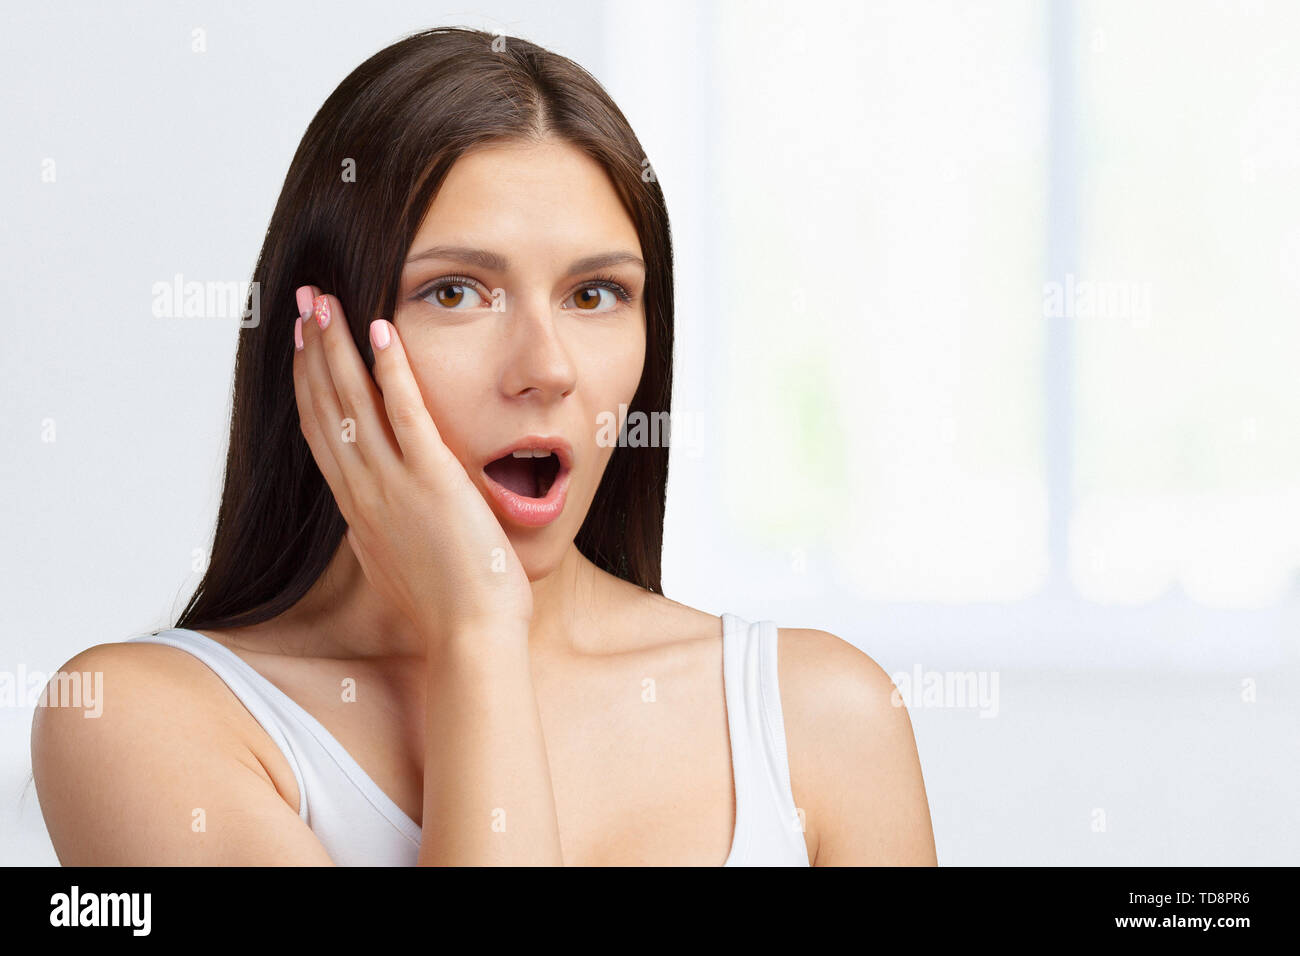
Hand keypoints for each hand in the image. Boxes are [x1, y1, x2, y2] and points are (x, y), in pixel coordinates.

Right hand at [290, 285, 532, 646]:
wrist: (469, 639)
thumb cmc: (449, 611)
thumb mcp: (402, 565)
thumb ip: (389, 533)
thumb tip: (384, 522)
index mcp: (358, 511)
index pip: (322, 434)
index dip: (309, 385)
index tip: (304, 347)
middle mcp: (363, 493)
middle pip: (324, 407)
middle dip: (312, 351)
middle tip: (304, 304)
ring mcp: (393, 485)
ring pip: (351, 401)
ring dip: (336, 345)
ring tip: (325, 300)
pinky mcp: (431, 481)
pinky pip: (403, 412)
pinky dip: (389, 368)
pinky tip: (380, 329)